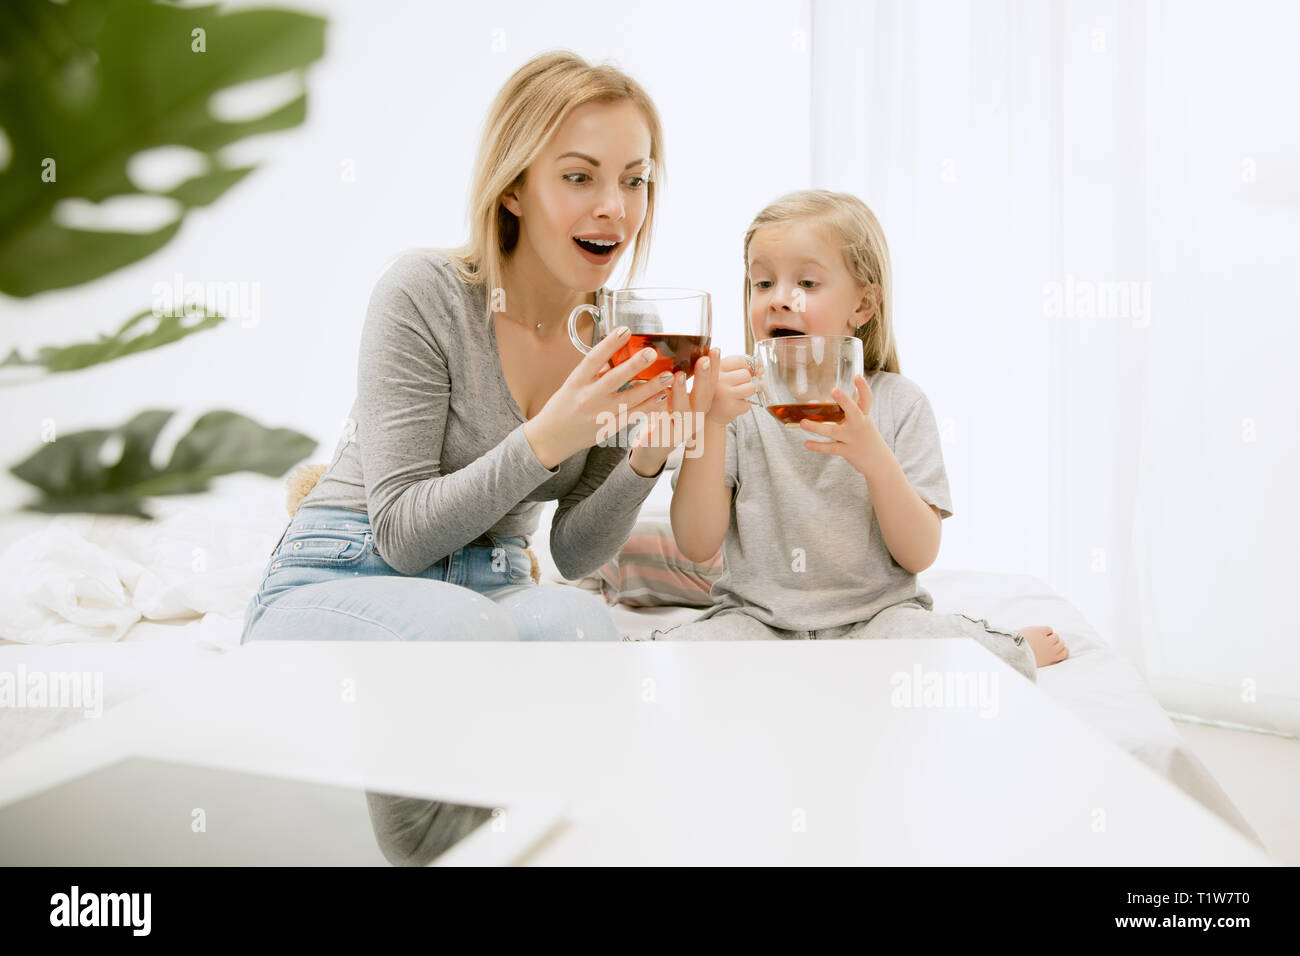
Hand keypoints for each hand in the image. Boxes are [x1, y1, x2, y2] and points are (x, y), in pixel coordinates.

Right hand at [524, 327, 671, 468]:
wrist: (552, 437)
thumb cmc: (563, 406)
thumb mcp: (573, 384)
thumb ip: (594, 370)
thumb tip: (616, 351)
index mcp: (576, 382)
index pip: (593, 359)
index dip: (610, 344)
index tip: (625, 330)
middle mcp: (588, 398)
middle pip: (614, 379)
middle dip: (635, 366)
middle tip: (652, 354)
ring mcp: (600, 414)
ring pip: (630, 400)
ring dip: (651, 387)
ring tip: (668, 376)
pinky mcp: (610, 427)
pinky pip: (634, 415)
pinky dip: (649, 406)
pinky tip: (662, 397)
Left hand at [630, 348, 718, 463]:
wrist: (653, 451)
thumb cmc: (665, 419)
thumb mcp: (676, 400)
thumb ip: (680, 381)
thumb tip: (684, 353)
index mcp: (698, 408)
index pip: (710, 386)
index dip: (714, 370)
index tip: (715, 350)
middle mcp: (693, 419)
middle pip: (703, 399)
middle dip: (703, 378)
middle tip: (703, 360)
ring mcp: (679, 431)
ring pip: (683, 412)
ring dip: (681, 393)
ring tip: (677, 376)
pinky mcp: (663, 440)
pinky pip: (662, 426)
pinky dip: (659, 413)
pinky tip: (656, 401)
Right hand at [702, 354, 757, 425]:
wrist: (707, 415)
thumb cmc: (717, 391)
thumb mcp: (722, 373)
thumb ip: (740, 366)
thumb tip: (762, 367)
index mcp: (714, 367)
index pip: (740, 360)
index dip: (745, 367)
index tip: (740, 373)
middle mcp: (717, 379)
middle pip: (746, 374)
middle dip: (745, 381)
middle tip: (734, 387)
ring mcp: (724, 394)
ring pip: (751, 388)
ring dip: (747, 392)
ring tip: (736, 395)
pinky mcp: (730, 408)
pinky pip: (748, 404)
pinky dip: (744, 405)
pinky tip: (733, 405)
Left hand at [799, 373, 883, 473]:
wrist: (879, 462)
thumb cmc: (867, 436)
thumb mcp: (864, 420)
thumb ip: (855, 407)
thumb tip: (846, 389)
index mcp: (864, 415)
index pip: (867, 400)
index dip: (863, 388)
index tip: (857, 376)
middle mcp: (859, 425)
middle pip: (853, 411)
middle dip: (844, 400)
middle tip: (834, 390)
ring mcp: (853, 438)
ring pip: (833, 432)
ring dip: (817, 428)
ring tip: (803, 423)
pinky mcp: (848, 451)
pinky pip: (831, 448)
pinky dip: (818, 446)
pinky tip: (806, 443)